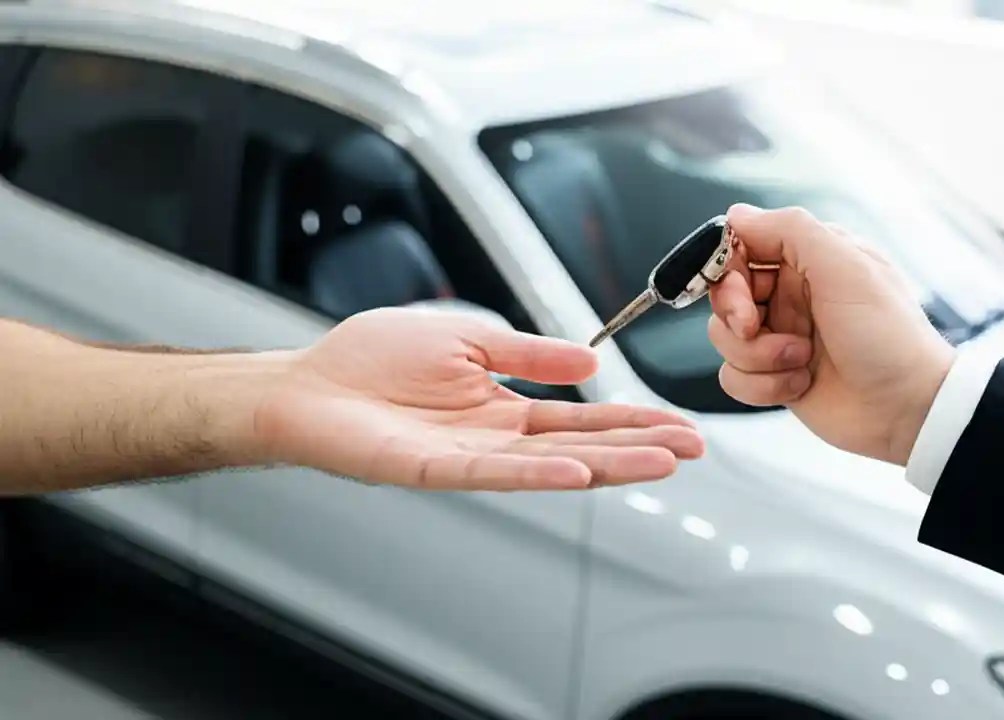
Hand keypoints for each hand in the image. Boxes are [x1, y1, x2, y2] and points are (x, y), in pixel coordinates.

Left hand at [251, 307, 703, 489]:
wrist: (305, 383)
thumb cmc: (371, 358)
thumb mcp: (467, 339)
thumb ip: (527, 353)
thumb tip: (591, 361)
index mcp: (501, 405)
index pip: (581, 417)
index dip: (631, 420)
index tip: (681, 425)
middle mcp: (493, 436)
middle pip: (580, 444)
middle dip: (639, 446)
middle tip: (694, 450)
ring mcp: (466, 456)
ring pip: (550, 464)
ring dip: (607, 465)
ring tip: (660, 464)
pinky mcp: (431, 468)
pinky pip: (492, 472)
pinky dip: (537, 472)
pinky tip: (578, 471)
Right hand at [708, 204, 955, 464]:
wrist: (908, 408)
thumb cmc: (888, 336)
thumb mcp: (845, 266)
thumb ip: (789, 230)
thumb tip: (738, 215)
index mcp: (808, 258)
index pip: (741, 247)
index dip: (727, 268)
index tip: (738, 289)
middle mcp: (791, 294)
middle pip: (724, 294)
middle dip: (736, 316)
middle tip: (754, 327)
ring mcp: (782, 336)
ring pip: (724, 338)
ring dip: (756, 355)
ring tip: (800, 360)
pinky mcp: (776, 375)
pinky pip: (734, 377)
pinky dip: (761, 386)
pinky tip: (798, 384)